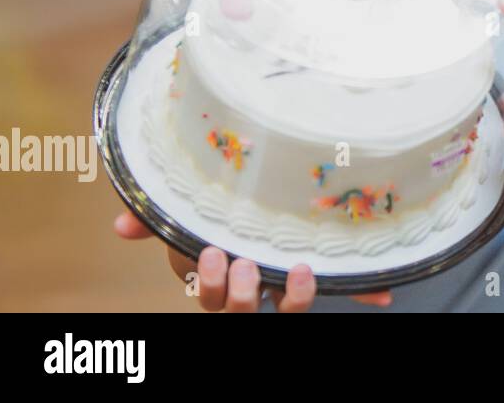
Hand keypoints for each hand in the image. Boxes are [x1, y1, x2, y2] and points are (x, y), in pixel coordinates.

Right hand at [113, 210, 392, 311]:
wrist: (279, 192)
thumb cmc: (226, 205)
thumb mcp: (193, 209)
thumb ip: (158, 216)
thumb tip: (120, 227)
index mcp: (220, 270)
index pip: (207, 290)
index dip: (207, 281)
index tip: (210, 255)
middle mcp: (253, 283)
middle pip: (241, 309)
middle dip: (239, 293)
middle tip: (244, 264)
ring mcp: (287, 282)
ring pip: (286, 310)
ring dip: (294, 297)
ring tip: (299, 271)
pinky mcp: (322, 276)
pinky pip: (342, 291)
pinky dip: (362, 293)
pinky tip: (382, 295)